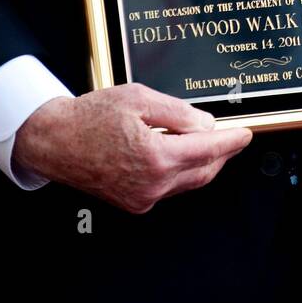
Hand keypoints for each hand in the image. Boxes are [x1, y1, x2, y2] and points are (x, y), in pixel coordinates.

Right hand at [12, 84, 252, 213]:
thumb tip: (206, 125)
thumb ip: (178, 113)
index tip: (246, 134)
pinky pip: (170, 189)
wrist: (55, 141)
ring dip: (204, 164)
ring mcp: (142, 197)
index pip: (208, 150)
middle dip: (222, 154)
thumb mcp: (140, 99)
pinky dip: (183, 172)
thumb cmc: (91, 117)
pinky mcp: (134, 203)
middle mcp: (151, 184)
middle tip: (232, 137)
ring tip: (210, 142)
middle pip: (203, 171)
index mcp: (156, 157)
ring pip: (188, 182)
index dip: (231, 141)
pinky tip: (182, 155)